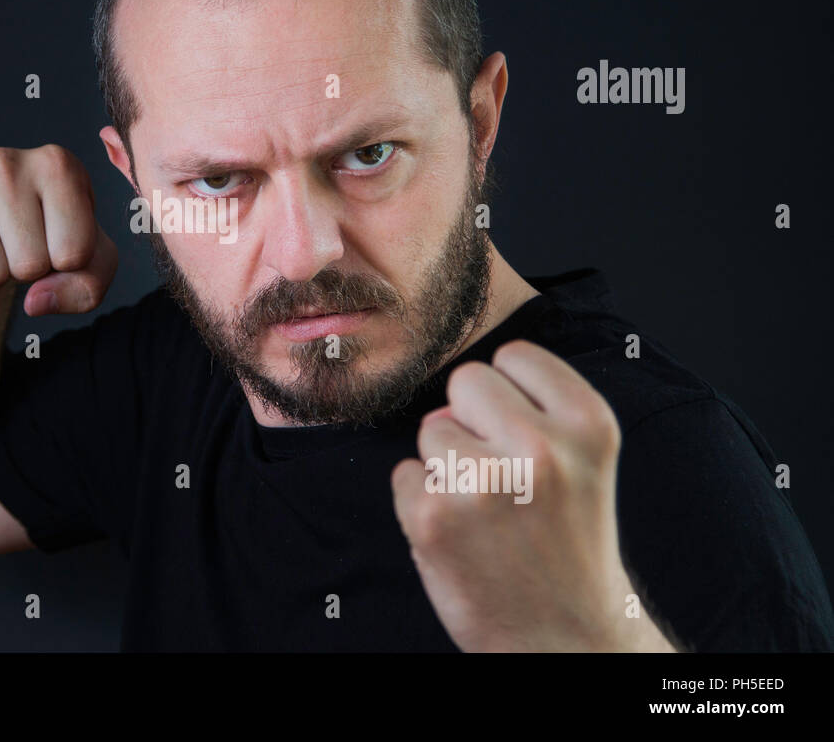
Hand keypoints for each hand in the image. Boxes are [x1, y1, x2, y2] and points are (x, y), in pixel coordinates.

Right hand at [0, 145, 117, 314]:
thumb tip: (36, 302)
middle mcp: (7, 162)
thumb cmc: (48, 241)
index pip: (74, 253)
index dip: (67, 264)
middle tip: (19, 246)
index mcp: (59, 165)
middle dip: (28, 272)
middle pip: (30, 264)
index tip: (56, 239)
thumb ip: (88, 286)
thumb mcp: (89, 263)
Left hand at [391, 339, 676, 651]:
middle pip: (466, 381)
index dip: (509, 394)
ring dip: (446, 465)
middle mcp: (540, 448)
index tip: (522, 433)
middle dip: (471, 420)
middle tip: (500, 476)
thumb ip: (535, 409)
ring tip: (485, 512)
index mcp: (588, 424)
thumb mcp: (582, 461)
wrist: (566, 638)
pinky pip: (404, 475)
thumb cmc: (566, 542)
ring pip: (431, 429)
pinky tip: (461, 536)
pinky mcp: (434, 516)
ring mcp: (484, 483)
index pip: (515, 355)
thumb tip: (451, 394)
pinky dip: (421, 503)